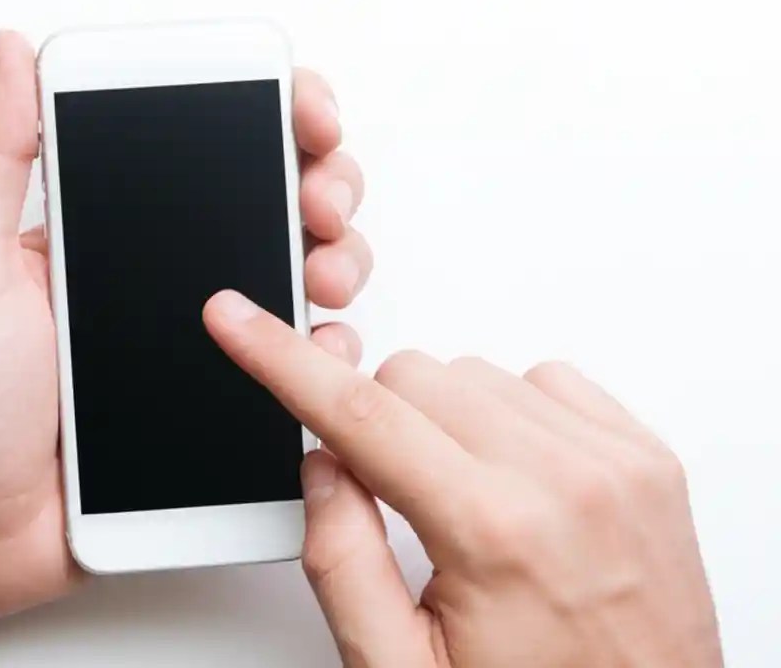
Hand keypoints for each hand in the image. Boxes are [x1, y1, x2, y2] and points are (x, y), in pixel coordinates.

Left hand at [0, 31, 370, 620]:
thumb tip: (8, 55)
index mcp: (102, 231)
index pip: (198, 149)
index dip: (265, 118)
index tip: (299, 112)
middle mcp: (154, 280)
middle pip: (267, 205)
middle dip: (320, 184)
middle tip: (319, 197)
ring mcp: (190, 343)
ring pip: (292, 279)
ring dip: (335, 257)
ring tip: (322, 270)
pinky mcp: (211, 408)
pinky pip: (288, 369)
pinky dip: (322, 349)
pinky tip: (317, 344)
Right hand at [204, 296, 722, 666]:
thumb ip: (343, 563)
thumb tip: (322, 466)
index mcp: (493, 534)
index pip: (359, 415)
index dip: (282, 359)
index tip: (237, 321)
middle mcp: (565, 481)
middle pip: (412, 375)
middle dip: (377, 424)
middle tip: (392, 497)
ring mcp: (615, 462)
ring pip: (474, 371)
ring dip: (444, 421)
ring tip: (462, 502)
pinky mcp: (647, 456)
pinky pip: (545, 378)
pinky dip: (508, 415)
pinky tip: (510, 479)